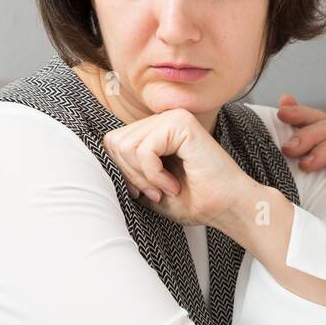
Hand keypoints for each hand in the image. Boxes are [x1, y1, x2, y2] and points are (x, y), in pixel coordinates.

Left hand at [102, 107, 262, 233]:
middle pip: (114, 141)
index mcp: (157, 131)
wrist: (228, 208)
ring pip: (125, 145)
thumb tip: (97, 160)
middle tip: (155, 192)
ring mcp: (173, 117)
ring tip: (165, 189)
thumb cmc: (195, 201)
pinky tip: (173, 184)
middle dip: (130, 174)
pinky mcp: (181, 123)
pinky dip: (153, 174)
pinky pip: (144, 149)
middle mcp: (164, 119)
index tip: (146, 191)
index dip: (123, 171)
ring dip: (142, 176)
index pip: (113, 142)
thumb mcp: (148, 187)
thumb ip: (127, 170)